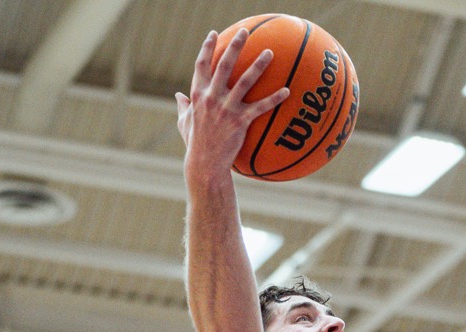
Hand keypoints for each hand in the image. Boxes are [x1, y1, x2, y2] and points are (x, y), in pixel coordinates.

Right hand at [176, 29, 291, 184]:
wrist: (205, 164)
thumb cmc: (195, 143)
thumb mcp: (184, 123)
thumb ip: (183, 107)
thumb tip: (178, 96)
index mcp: (198, 95)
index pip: (201, 65)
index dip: (207, 48)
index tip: (214, 34)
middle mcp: (211, 97)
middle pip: (224, 65)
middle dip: (234, 46)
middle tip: (244, 32)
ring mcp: (226, 108)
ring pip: (245, 81)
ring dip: (258, 65)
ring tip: (270, 52)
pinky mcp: (240, 121)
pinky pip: (260, 107)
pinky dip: (274, 98)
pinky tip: (287, 90)